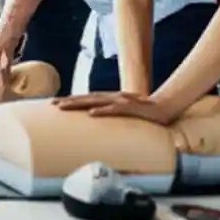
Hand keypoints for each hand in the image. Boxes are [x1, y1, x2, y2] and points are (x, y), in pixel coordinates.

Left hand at [54, 92, 177, 124]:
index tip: (54, 104)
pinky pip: (114, 110)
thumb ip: (112, 114)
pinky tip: (91, 114)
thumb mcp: (124, 113)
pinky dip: (102, 111)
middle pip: (86, 98)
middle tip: (52, 105)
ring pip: (95, 101)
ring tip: (63, 107)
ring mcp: (122, 101)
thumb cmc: (144, 113)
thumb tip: (98, 122)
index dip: (71, 100)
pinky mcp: (132, 108)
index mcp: (110, 99)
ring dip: (78, 104)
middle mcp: (113, 97)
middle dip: (68, 101)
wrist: (167, 107)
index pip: (87, 99)